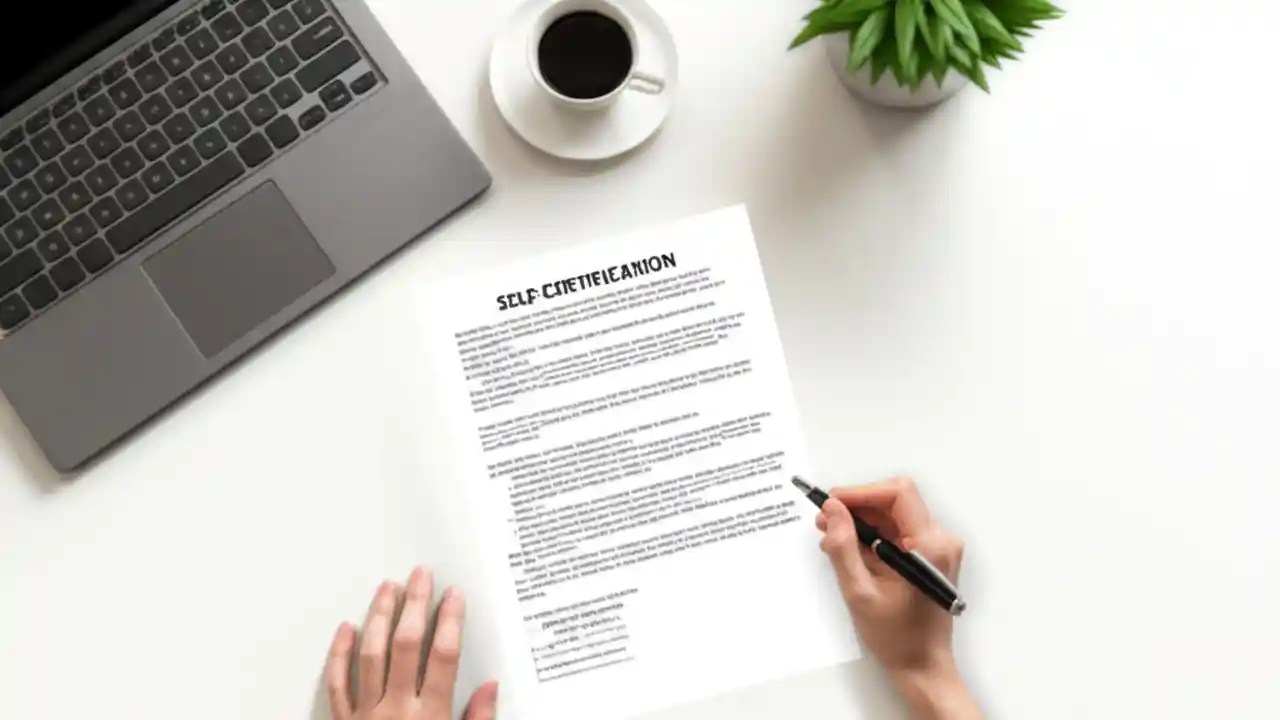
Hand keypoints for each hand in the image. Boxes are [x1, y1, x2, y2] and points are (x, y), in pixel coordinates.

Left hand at [326, 567, 498, 719]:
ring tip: (387, 588)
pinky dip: (339, 654)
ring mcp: (367, 715)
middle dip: (416, 604)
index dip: (450, 621)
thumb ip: (478, 719)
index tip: (454, 596)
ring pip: (371, 655)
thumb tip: (491, 686)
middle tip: (420, 576)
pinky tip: (347, 628)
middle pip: (406, 645)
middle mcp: (398, 710)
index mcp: (432, 716)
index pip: (444, 657)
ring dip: (380, 617)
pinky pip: (337, 683)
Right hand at [816, 477, 979, 719]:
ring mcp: (937, 548)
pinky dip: (872, 534)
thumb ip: (843, 547)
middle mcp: (940, 541)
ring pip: (894, 515)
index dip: (862, 492)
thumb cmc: (897, 636)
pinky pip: (898, 531)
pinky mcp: (930, 555)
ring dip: (862, 520)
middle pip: (895, 501)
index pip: (898, 494)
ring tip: (831, 535)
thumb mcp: (860, 591)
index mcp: (931, 546)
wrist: (922, 665)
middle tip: (825, 520)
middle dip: (857, 506)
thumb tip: (832, 510)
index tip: (833, 502)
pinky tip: (850, 548)